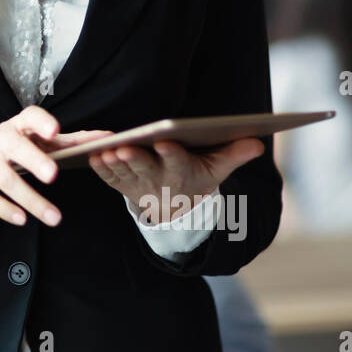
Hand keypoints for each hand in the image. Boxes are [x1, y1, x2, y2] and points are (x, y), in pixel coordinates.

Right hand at [0, 106, 88, 226]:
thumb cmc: (8, 148)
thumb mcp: (32, 140)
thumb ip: (68, 141)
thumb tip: (106, 138)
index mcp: (17, 126)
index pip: (29, 117)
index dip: (41, 123)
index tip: (55, 131)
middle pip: (15, 148)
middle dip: (34, 161)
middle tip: (53, 175)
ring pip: (5, 179)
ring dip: (30, 199)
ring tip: (54, 217)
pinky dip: (5, 209)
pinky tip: (22, 219)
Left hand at [87, 138, 264, 223]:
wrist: (177, 210)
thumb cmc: (198, 179)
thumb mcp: (219, 169)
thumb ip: (236, 154)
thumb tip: (259, 142)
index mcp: (183, 172)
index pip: (178, 163)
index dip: (171, 154)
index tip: (164, 143)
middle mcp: (159, 180)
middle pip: (146, 168)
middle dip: (135, 159)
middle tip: (124, 148)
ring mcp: (139, 185)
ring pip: (124, 174)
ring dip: (114, 164)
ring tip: (105, 152)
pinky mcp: (123, 186)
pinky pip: (110, 179)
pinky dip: (101, 171)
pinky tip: (93, 158)